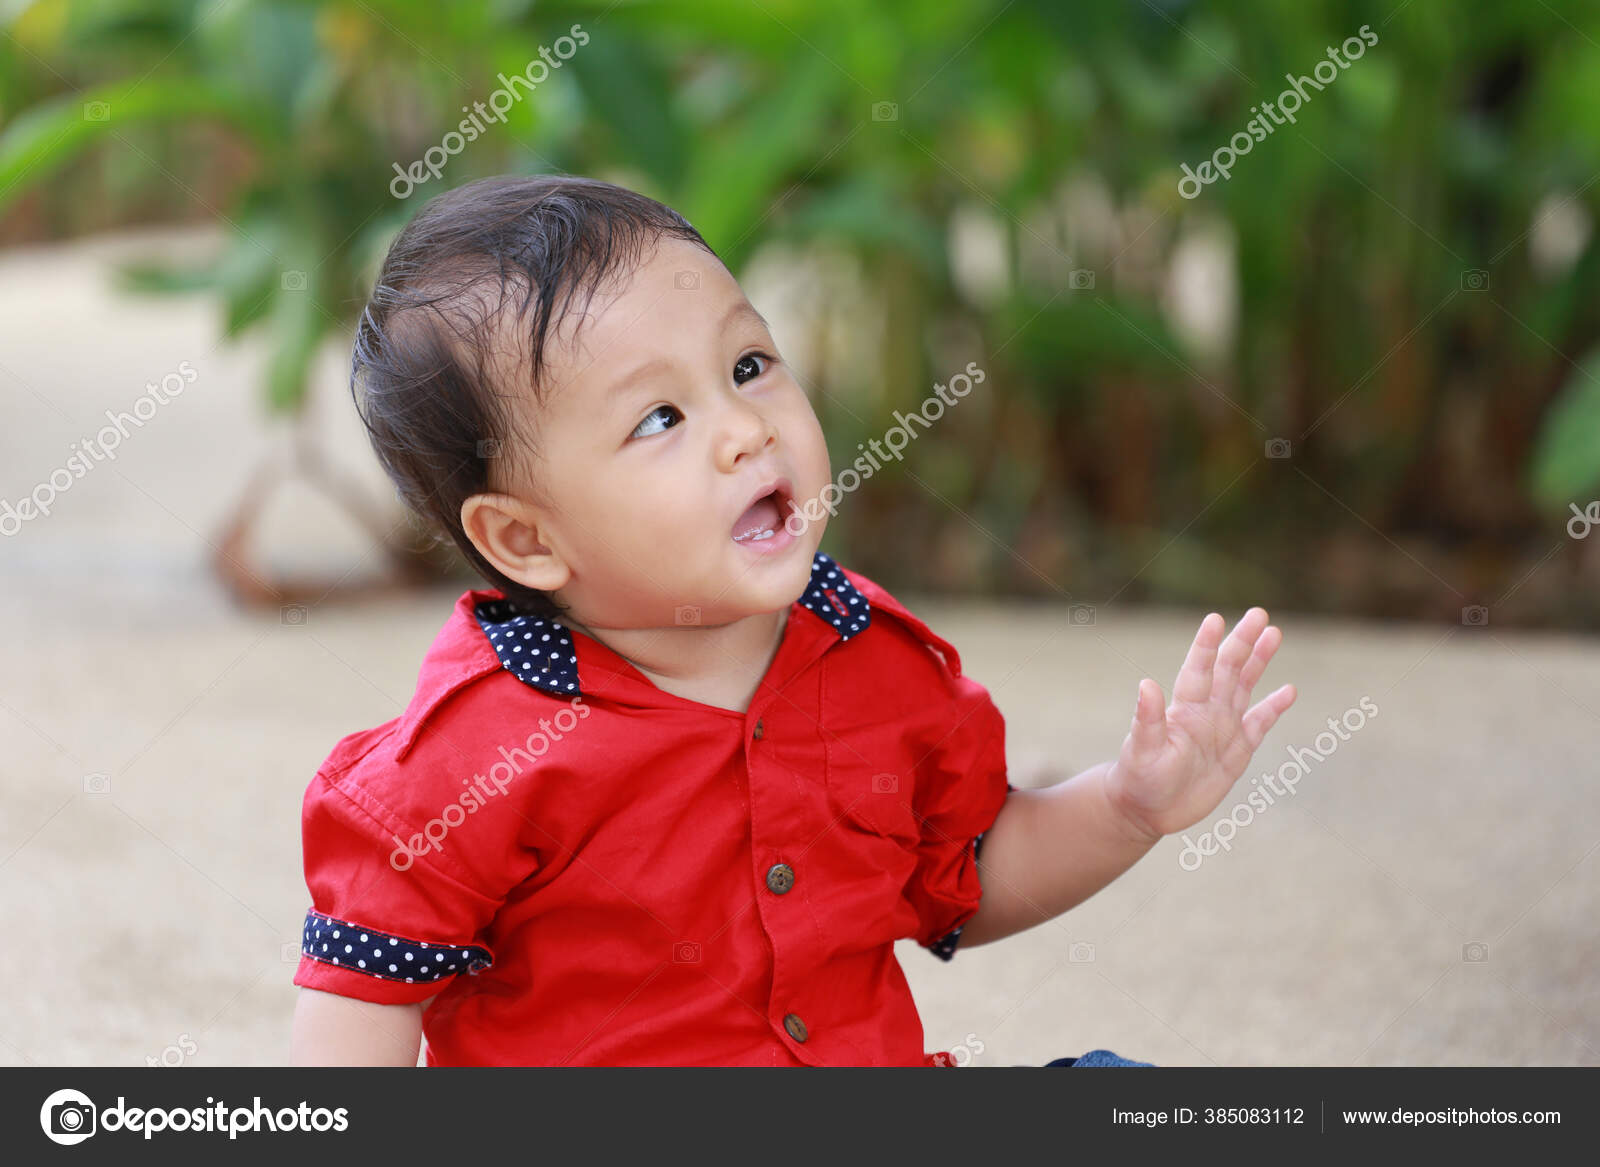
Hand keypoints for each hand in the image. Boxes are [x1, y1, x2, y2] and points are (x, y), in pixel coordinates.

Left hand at [1101, 608, 1295, 844]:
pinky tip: (1288, 690)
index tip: (1216, 618)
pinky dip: (1274, 707)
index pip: (1198, 670)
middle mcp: (1205, 711)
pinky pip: (1260, 722)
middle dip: (1243, 642)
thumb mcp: (1142, 751)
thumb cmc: (1139, 778)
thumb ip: (1147, 720)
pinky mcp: (1237, 750)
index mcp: (1183, 709)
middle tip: (1259, 614)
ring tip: (1274, 633)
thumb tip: (1146, 685)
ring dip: (1258, 661)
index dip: (1206, 645)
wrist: (1148, 809)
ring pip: (1244, 686)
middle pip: (1227, 669)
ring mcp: (1223, 728)